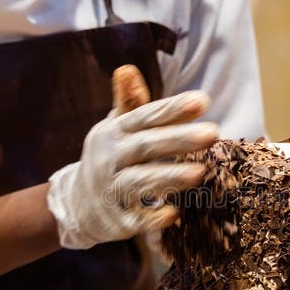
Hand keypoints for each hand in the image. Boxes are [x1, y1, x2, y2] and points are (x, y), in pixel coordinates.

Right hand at [47, 66, 217, 248]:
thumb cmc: (110, 158)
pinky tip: (173, 214)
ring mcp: (111, 189)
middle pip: (145, 147)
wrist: (77, 203)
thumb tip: (127, 68)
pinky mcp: (116, 220)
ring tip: (200, 172)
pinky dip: (152, 218)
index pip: (144, 117)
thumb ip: (127, 102)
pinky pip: (135, 220)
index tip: (203, 100)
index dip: (172, 109)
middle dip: (178, 139)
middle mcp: (110, 158)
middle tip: (212, 133)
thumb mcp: (115, 128)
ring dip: (169, 177)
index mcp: (114, 132)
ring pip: (139, 182)